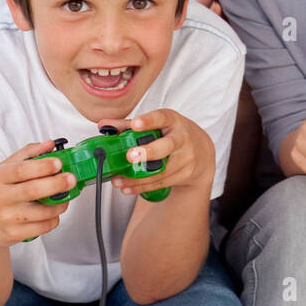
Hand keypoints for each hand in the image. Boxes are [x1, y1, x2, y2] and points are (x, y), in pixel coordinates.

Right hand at [0, 140, 73, 249]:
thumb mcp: (1, 169)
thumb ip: (27, 154)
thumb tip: (49, 144)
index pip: (21, 170)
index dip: (42, 166)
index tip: (58, 163)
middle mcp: (0, 199)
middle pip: (33, 191)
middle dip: (57, 184)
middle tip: (71, 179)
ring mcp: (6, 218)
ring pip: (42, 212)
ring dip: (60, 204)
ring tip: (65, 196)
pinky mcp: (13, 234)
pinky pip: (42, 227)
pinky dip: (53, 219)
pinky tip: (53, 212)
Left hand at [99, 109, 214, 196]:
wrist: (202, 152)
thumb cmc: (173, 134)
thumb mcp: (156, 125)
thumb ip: (128, 125)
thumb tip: (103, 125)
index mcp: (172, 121)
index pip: (162, 117)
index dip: (149, 121)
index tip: (135, 125)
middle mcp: (182, 138)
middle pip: (167, 146)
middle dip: (149, 152)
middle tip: (131, 156)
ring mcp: (186, 157)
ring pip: (161, 170)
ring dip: (138, 177)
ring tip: (118, 179)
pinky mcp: (185, 174)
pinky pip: (161, 182)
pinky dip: (142, 187)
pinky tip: (128, 188)